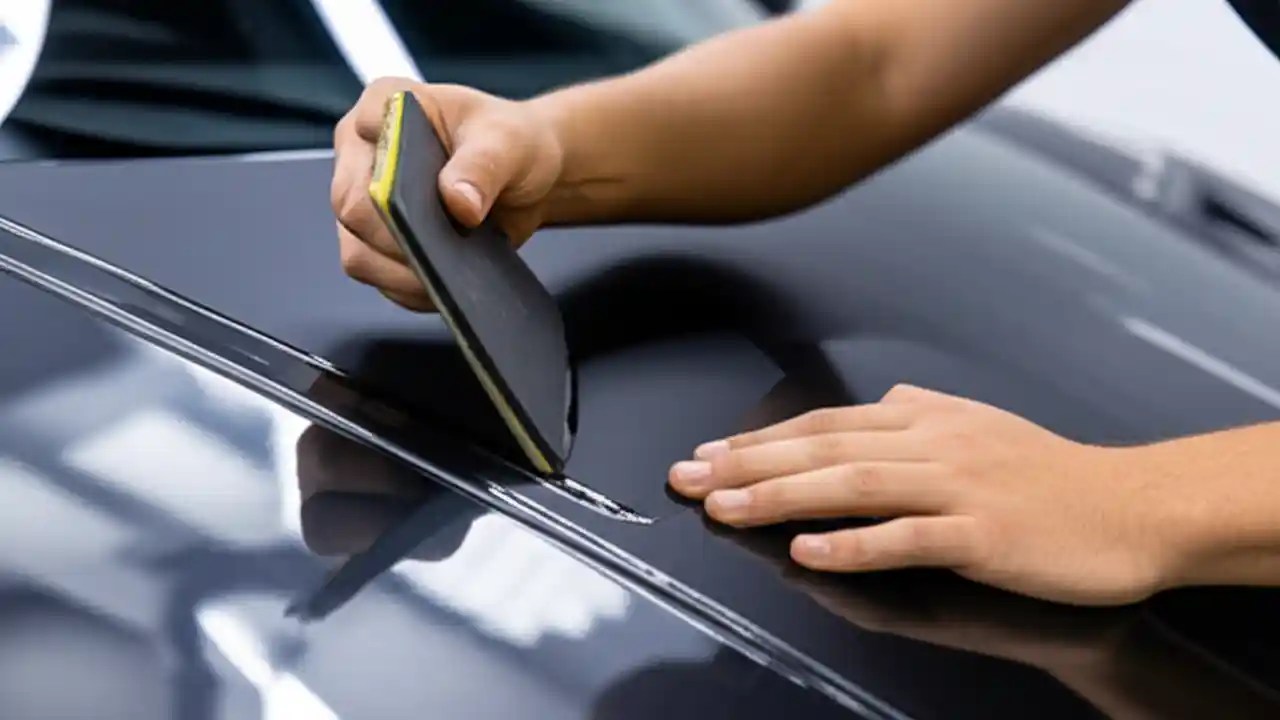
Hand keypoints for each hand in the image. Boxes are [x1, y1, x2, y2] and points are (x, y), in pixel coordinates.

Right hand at [331, 77, 564, 310]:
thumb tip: (458, 204)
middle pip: (352, 206)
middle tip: (444, 251)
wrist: (522, 181)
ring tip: (450, 274)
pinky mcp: (375, 243)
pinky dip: (412, 288)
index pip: (367, 131)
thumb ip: (484, 165)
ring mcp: (363, 202)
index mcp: (385, 104)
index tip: (417, 193)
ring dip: (403, 271)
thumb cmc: (509, 144)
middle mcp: (361, 153)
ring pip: (358, 252)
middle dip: (399, 235)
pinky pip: (380, 278)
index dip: (387, 165)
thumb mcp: (509, 143)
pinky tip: (446, 285)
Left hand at [670, 384, 1185, 605]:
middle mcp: (933, 442)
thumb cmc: (1051, 471)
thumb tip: (878, 398)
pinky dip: (854, 545)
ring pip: (854, 485)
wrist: (1131, 507)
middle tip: (688, 477)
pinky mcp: (983, 534)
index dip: (760, 438)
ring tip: (725, 507)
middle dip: (747, 462)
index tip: (707, 453)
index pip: (824, 423)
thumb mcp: (979, 423)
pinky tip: (808, 551)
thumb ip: (921, 410)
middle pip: (824, 448)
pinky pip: (908, 538)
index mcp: (926, 417)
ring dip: (781, 496)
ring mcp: (958, 486)